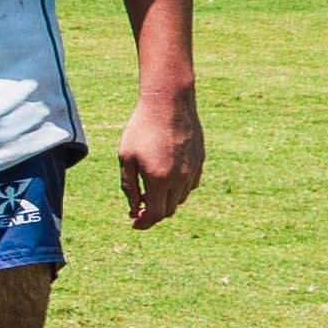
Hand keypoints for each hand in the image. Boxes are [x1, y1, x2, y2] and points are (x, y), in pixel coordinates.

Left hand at [119, 84, 203, 227]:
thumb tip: (134, 207)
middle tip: (138, 209)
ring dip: (166, 201)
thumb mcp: (126, 157)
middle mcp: (180, 179)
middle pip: (168, 210)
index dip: (144, 223)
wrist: (169, 104)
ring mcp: (193, 170)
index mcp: (160, 180)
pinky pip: (190, 184)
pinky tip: (166, 179)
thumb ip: (129, 185)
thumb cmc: (141, 129)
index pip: (155, 215)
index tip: (134, 224)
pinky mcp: (201, 161)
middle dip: (153, 213)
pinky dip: (178, 189)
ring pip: (180, 198)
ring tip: (149, 192)